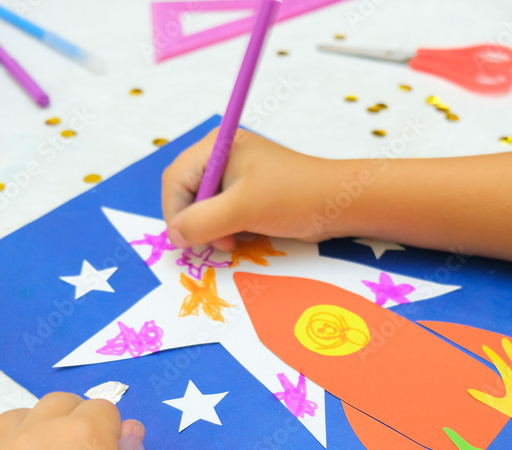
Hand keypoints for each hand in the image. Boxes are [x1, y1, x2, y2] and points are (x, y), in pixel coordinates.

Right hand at [161, 129, 339, 249]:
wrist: (339, 203)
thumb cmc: (295, 197)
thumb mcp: (243, 210)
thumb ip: (203, 222)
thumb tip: (173, 236)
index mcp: (217, 146)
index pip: (175, 179)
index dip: (175, 213)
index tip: (186, 241)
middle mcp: (221, 155)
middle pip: (186, 193)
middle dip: (196, 222)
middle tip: (219, 241)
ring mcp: (234, 173)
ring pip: (202, 207)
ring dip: (211, 229)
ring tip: (233, 240)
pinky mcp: (246, 191)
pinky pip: (220, 212)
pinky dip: (225, 228)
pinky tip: (242, 236)